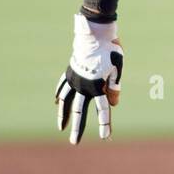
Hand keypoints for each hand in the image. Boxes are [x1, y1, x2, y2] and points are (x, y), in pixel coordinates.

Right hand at [55, 14, 123, 143]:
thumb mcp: (117, 68)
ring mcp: (74, 78)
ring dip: (63, 115)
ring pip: (66, 101)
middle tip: (74, 143)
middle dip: (77, 128)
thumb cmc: (111, 49)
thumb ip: (114, 87)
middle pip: (79, 111)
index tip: (105, 138)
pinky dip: (59, 96)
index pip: (102, 110)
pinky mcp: (70, 71)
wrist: (95, 31)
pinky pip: (62, 86)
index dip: (105, 124)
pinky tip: (56, 103)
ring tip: (61, 128)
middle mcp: (83, 85)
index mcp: (97, 85)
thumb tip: (113, 104)